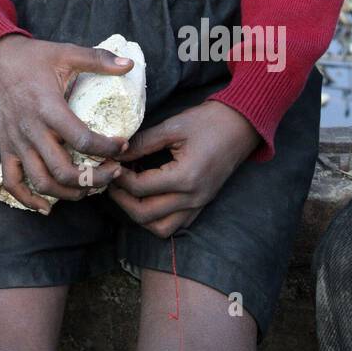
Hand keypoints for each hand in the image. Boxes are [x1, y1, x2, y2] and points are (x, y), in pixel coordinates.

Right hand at [0, 34, 133, 213]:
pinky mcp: (6, 148)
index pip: (81, 139)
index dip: (106, 148)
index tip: (122, 147)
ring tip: (89, 188)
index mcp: (48, 107)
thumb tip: (129, 64)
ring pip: (42, 182)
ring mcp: (17, 143)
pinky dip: (29, 200)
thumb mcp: (67, 52)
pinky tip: (47, 206)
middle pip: (64, 170)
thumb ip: (98, 59)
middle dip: (93, 179)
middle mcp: (32, 130)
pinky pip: (13, 183)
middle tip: (112, 173)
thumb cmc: (34, 58)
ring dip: (68, 193)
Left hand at [108, 100, 260, 238]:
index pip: (140, 188)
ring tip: (127, 192)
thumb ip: (143, 143)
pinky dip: (156, 217)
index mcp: (185, 177)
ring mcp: (199, 205)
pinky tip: (146, 196)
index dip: (119, 177)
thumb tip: (117, 153)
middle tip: (111, 180)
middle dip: (122, 200)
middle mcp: (192, 198)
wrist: (241, 126)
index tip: (110, 163)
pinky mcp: (202, 205)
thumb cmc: (208, 122)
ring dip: (138, 215)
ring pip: (160, 228)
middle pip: (145, 215)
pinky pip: (174, 224)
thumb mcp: (172, 127)